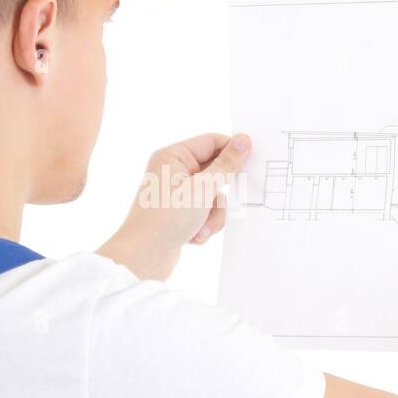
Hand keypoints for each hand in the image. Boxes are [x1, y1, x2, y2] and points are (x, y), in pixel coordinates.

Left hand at [97, 133, 250, 280]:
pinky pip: (206, 213)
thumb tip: (243, 140)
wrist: (143, 257)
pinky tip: (192, 237)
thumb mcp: (203, 188)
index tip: (253, 160)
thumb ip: (226, 165)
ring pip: (214, 197)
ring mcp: (178, 194)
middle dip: (220, 194)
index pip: (211, 142)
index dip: (232, 151)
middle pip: (215, 172)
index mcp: (173, 156)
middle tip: (223, 200)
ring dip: (213, 215)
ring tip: (200, 227)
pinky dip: (205, 225)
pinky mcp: (180, 214)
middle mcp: (173, 172)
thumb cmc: (167, 218)